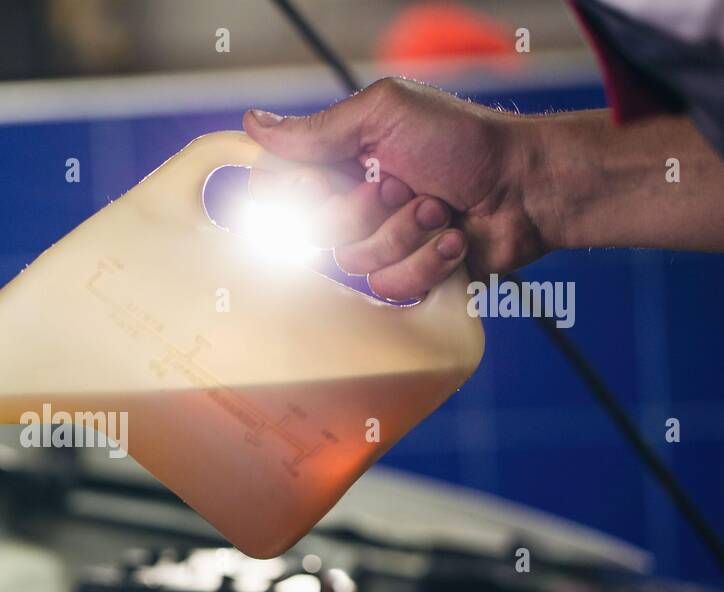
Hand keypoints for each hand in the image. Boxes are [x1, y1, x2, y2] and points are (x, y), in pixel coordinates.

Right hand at [244, 77, 549, 299]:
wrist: (527, 188)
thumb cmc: (464, 141)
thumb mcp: (385, 115)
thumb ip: (317, 129)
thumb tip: (252, 124)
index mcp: (336, 159)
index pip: (275, 187)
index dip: (299, 191)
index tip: (332, 177)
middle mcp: (348, 200)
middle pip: (310, 230)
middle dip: (363, 210)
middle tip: (404, 185)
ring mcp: (375, 241)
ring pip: (350, 263)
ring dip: (404, 234)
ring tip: (439, 209)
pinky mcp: (404, 275)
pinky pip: (387, 287)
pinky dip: (428, 261)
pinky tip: (453, 239)